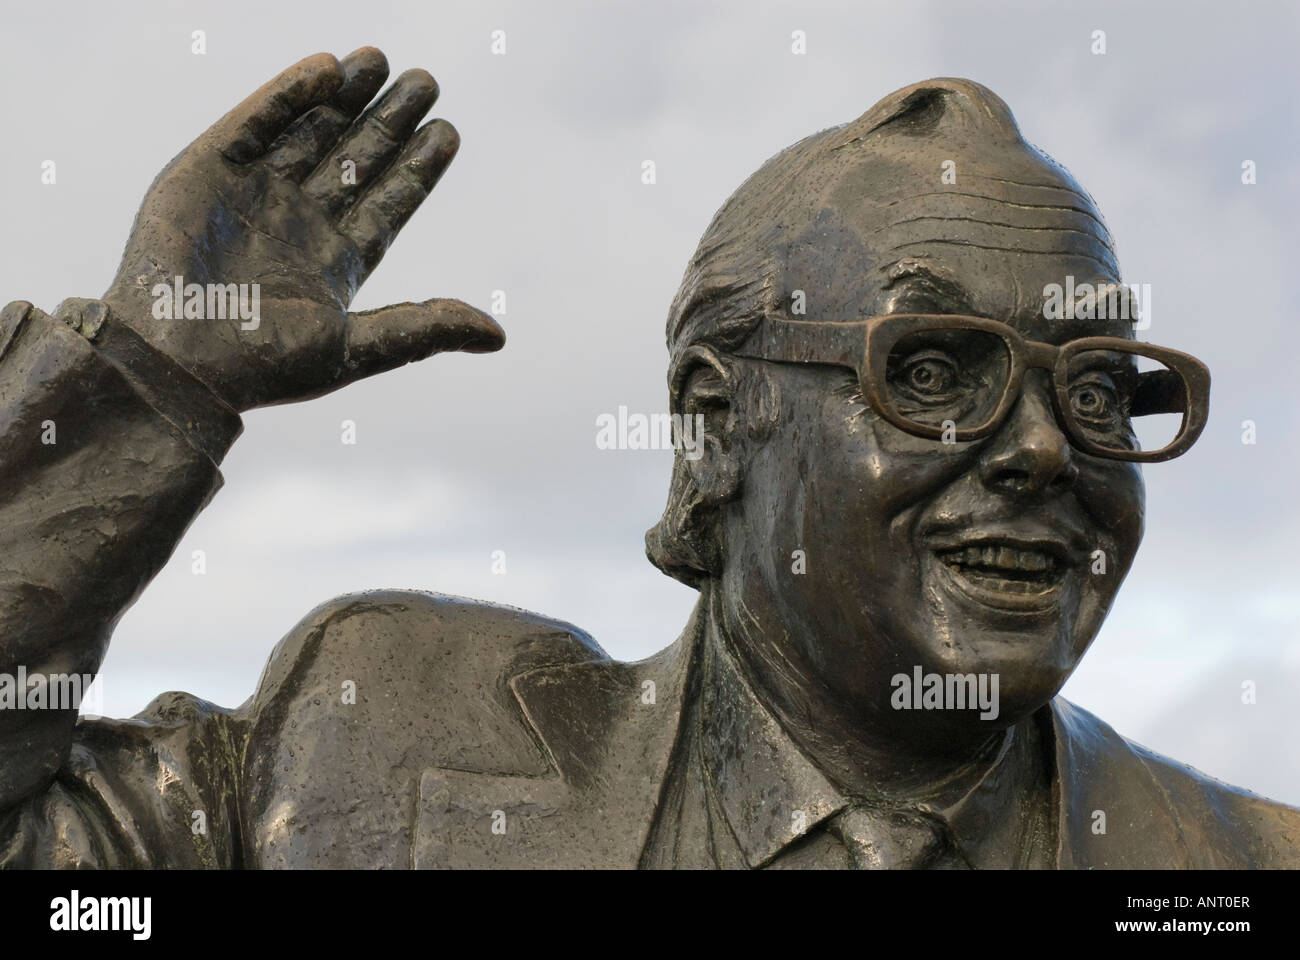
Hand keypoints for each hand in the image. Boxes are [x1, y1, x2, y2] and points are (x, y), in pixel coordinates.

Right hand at [101, 47, 502, 411]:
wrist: (175, 363)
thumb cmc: (264, 366)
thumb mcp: (355, 347)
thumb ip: (424, 328)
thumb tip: (498, 336)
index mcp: (334, 262)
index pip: (387, 202)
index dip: (417, 166)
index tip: (449, 130)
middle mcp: (297, 222)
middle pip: (354, 158)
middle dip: (389, 120)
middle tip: (427, 80)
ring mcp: (252, 194)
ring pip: (308, 133)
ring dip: (345, 97)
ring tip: (381, 60)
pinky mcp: (206, 170)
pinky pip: (254, 122)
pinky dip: (288, 94)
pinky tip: (328, 68)